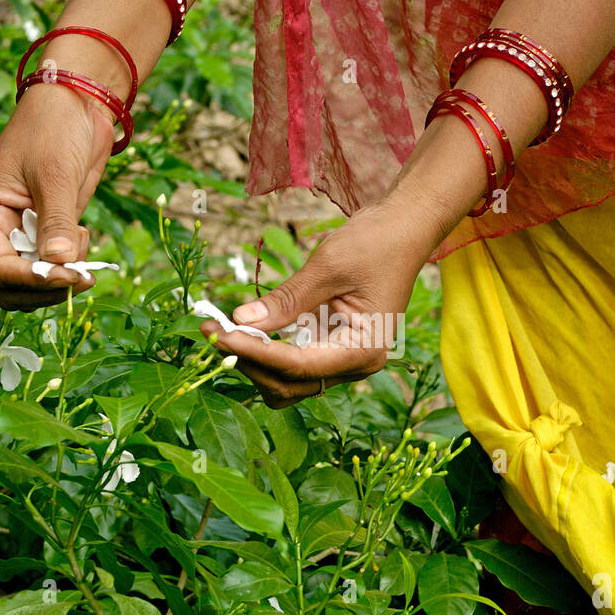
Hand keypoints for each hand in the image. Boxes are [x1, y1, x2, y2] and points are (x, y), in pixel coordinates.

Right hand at [0, 84, 113, 310]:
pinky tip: (84, 235)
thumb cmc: (53, 128)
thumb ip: (56, 221)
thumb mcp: (54, 174)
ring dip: (61, 278)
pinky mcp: (48, 233)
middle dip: (46, 287)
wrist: (77, 106)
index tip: (67, 277)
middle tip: (82, 275)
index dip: (32, 280)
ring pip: (34, 284)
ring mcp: (22, 235)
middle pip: (11, 287)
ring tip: (83, 242)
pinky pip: (55, 268)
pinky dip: (71, 265)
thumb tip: (59, 262)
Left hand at [202, 203, 436, 407]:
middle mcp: (356, 364)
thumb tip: (241, 321)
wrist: (404, 229)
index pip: (298, 366)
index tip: (217, 333)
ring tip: (223, 329)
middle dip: (249, 361)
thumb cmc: (375, 243)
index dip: (254, 352)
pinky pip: (291, 363)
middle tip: (211, 329)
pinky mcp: (331, 347)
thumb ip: (286, 300)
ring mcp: (343, 358)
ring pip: (287, 381)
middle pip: (289, 384)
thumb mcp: (327, 267)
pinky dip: (265, 351)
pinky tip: (242, 328)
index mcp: (364, 350)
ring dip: (254, 362)